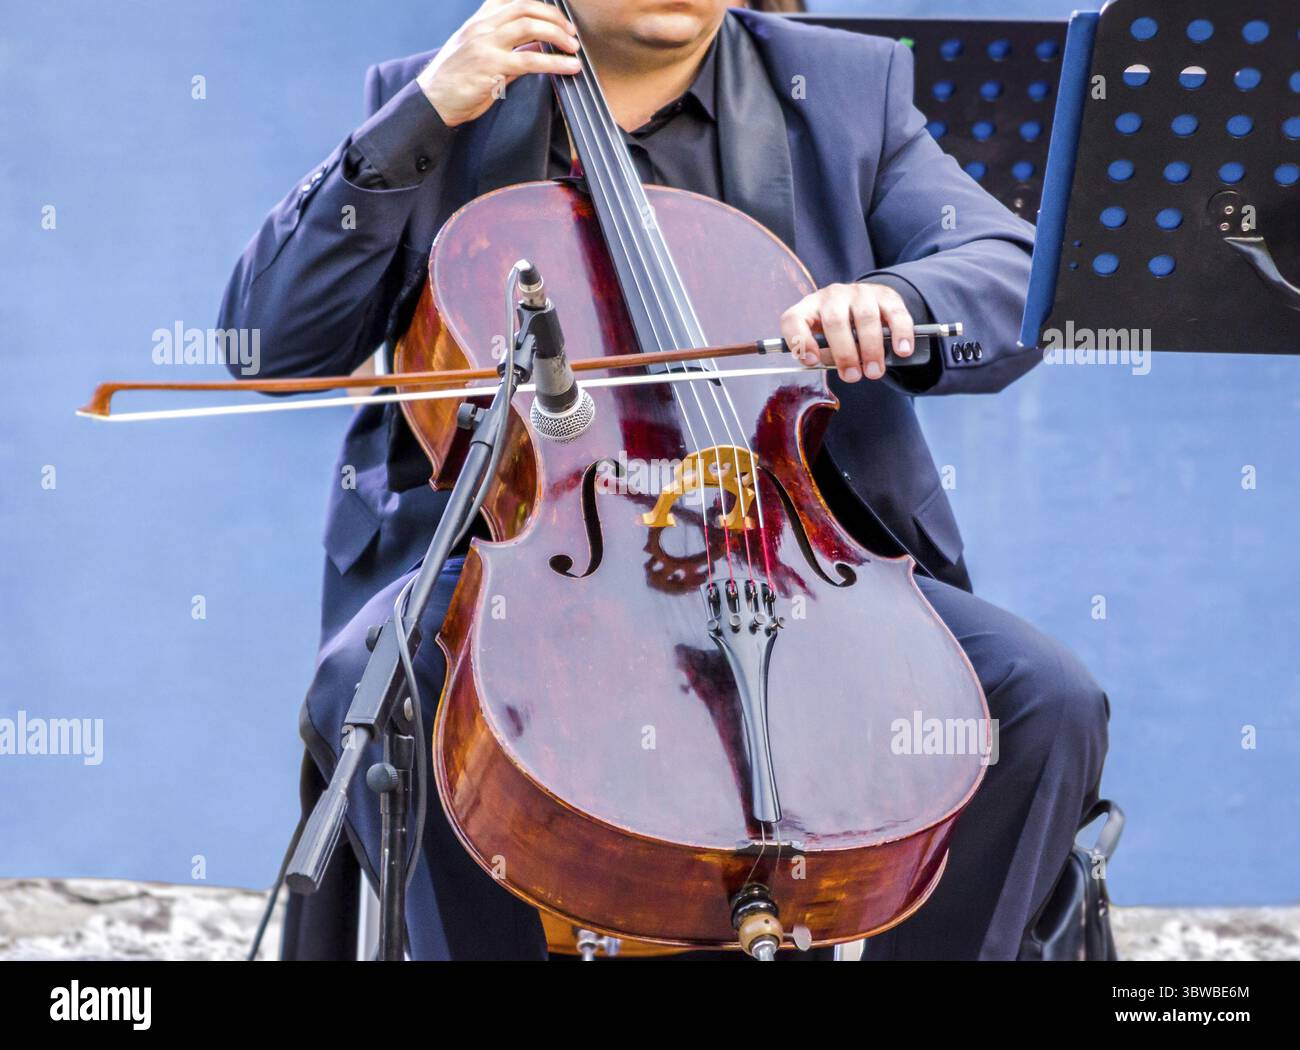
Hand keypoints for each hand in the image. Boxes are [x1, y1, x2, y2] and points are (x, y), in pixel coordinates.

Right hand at [417, 0, 582, 126]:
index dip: (539, 5)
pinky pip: (530, 60)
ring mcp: (485, 44)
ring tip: (573, 47)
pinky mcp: (491, 66)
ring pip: (530, 27)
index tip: (558, 17)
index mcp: (479, 21)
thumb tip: (539, 45)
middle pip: (526, 7)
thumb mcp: (482, 56)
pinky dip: (555, 62)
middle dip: (555, 17)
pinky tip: (570, 66)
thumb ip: (511, 48)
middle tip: (571, 33)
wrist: (432, 101)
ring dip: (558, 35)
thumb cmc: (456, 81)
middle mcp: (482, 27)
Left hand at [779, 282, 915, 382]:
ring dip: (871, 348)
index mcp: (808, 308)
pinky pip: (895, 313)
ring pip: (865, 317)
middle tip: (852, 376)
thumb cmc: (840, 333)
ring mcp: (859, 292)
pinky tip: (902, 351)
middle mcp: (832, 296)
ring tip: (875, 372)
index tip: (812, 361)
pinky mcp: (886, 295)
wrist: (868, 306)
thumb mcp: (826, 344)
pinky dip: (900, 334)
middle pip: (835, 321)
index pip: (793, 319)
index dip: (800, 341)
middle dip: (845, 353)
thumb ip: (827, 356)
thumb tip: (844, 370)